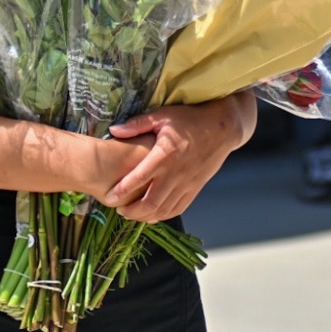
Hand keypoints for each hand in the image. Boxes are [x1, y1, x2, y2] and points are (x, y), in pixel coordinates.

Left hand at [101, 95, 251, 222]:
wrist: (222, 128)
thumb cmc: (190, 120)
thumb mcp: (162, 115)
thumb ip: (137, 124)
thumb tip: (113, 130)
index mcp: (165, 155)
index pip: (139, 178)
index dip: (122, 190)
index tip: (108, 197)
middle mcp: (176, 173)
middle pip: (151, 202)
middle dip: (131, 211)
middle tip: (118, 209)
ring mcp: (187, 183)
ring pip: (164, 209)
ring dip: (145, 216)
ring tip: (131, 214)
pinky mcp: (195, 188)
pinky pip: (178, 208)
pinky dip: (163, 215)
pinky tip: (152, 216)